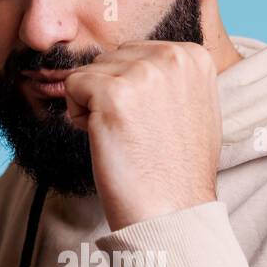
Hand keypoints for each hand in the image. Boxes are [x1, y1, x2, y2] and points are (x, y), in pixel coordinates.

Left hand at [63, 41, 220, 230]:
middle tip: (133, 134)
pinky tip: (104, 140)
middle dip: (110, 93)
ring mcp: (144, 74)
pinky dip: (77, 116)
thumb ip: (170, 78)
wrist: (172, 213)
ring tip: (123, 138)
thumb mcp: (193, 108)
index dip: (131, 90)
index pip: (135, 53)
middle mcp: (173, 58)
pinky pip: (72, 85)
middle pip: (110, 58)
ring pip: (90, 71)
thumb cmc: (177, 171)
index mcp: (194, 56)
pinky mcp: (113, 94)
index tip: (151, 124)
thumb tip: (137, 61)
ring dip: (93, 105)